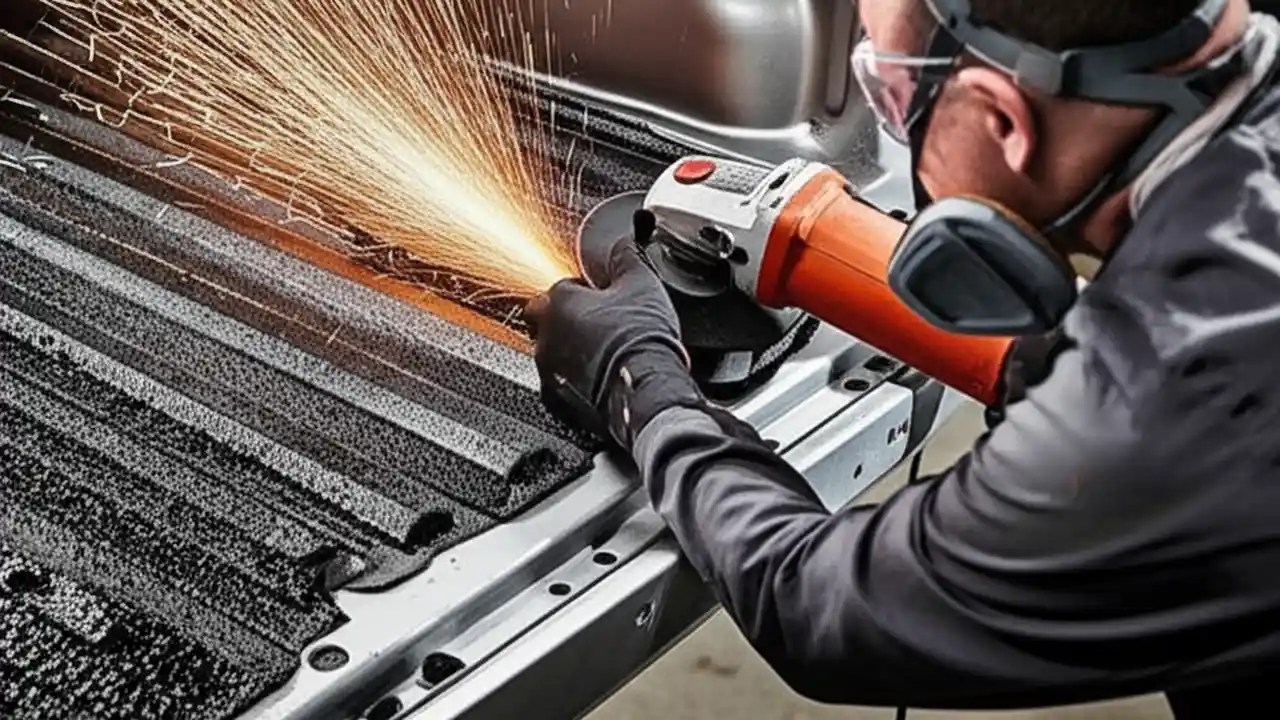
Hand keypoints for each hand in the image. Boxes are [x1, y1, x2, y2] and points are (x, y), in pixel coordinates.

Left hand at [524, 237, 704, 449]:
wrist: (647, 392)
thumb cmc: (640, 343)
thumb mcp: (641, 283)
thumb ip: (625, 256)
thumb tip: (622, 245)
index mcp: (557, 303)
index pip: (561, 287)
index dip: (586, 291)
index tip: (604, 298)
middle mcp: (544, 337)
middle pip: (550, 321)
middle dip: (572, 321)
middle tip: (602, 325)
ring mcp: (548, 372)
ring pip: (554, 355)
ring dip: (574, 352)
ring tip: (608, 355)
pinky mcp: (557, 404)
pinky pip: (561, 387)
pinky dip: (577, 383)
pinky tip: (605, 380)